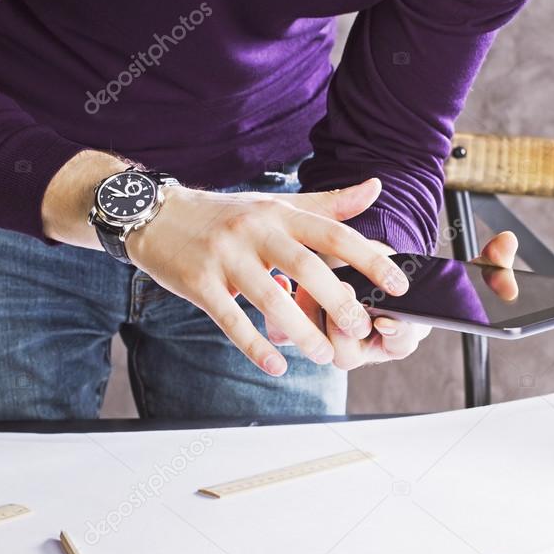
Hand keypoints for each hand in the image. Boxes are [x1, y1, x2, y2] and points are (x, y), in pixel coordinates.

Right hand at [121, 177, 410, 376]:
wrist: (155, 215)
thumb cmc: (225, 216)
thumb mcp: (275, 204)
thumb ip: (327, 204)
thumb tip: (376, 188)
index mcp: (280, 213)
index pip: (333, 234)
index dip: (369, 259)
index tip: (398, 284)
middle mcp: (255, 231)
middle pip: (305, 266)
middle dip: (338, 300)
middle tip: (360, 328)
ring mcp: (225, 256)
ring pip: (270, 297)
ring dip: (300, 331)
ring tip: (323, 354)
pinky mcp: (198, 282)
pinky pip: (231, 319)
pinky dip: (255, 344)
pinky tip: (276, 365)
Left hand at [267, 231, 519, 369]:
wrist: (363, 267)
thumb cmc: (405, 276)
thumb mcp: (447, 268)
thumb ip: (486, 261)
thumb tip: (509, 246)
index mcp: (402, 335)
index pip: (401, 344)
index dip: (396, 334)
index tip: (387, 319)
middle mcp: (368, 345)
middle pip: (354, 353)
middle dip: (347, 330)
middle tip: (343, 305)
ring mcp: (336, 341)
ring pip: (322, 346)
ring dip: (314, 321)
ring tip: (307, 293)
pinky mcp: (308, 331)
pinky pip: (293, 336)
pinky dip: (284, 322)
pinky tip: (281, 294)